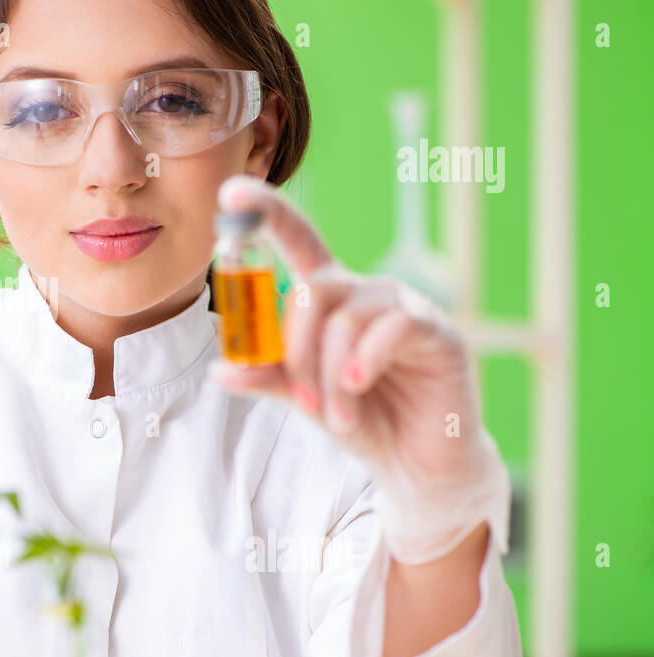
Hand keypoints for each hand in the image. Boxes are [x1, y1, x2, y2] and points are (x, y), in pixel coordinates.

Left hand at [208, 176, 509, 563]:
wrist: (418, 465)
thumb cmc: (364, 422)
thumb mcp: (306, 400)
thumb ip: (269, 377)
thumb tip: (220, 370)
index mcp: (331, 299)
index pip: (298, 242)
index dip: (267, 212)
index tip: (230, 191)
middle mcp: (366, 292)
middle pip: (311, 291)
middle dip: (297, 353)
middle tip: (305, 403)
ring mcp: (404, 306)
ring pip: (343, 317)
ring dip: (328, 376)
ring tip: (337, 417)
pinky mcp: (436, 330)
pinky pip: (390, 327)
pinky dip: (363, 363)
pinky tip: (357, 391)